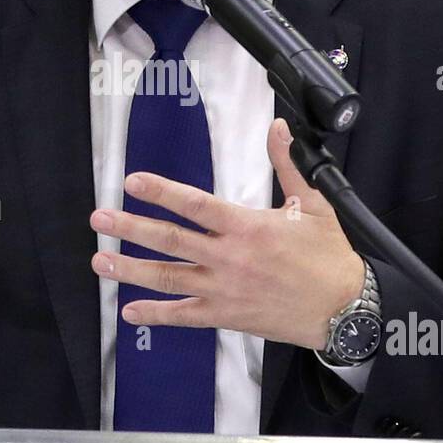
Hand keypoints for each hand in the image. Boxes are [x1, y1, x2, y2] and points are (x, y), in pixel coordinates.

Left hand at [89, 117, 365, 349]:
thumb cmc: (329, 256)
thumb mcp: (313, 203)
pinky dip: (156, 315)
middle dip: (130, 228)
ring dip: (130, 269)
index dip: (161, 192)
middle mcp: (229, 258)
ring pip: (168, 277)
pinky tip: (129, 311)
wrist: (344, 309)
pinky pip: (184, 315)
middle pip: (170, 240)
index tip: (132, 183)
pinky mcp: (227, 316)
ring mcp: (224, 289)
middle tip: (99, 219)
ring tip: (99, 260)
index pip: (195, 204)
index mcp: (247, 226)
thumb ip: (288, 163)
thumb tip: (279, 126)